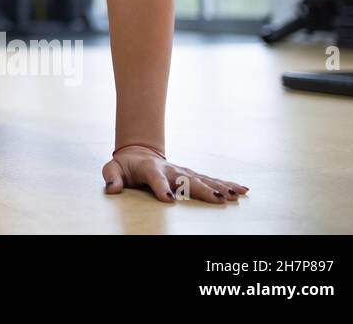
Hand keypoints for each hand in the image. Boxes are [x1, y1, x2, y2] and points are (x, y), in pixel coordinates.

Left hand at [102, 144, 248, 203]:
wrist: (138, 152)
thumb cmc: (125, 165)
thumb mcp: (112, 168)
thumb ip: (111, 177)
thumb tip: (112, 188)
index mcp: (150, 168)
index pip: (156, 179)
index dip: (161, 188)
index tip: (168, 199)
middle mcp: (170, 169)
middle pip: (188, 180)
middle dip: (203, 189)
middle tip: (219, 199)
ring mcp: (182, 171)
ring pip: (204, 179)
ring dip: (221, 187)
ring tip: (236, 195)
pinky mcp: (190, 175)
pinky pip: (210, 179)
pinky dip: (226, 184)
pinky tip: (241, 190)